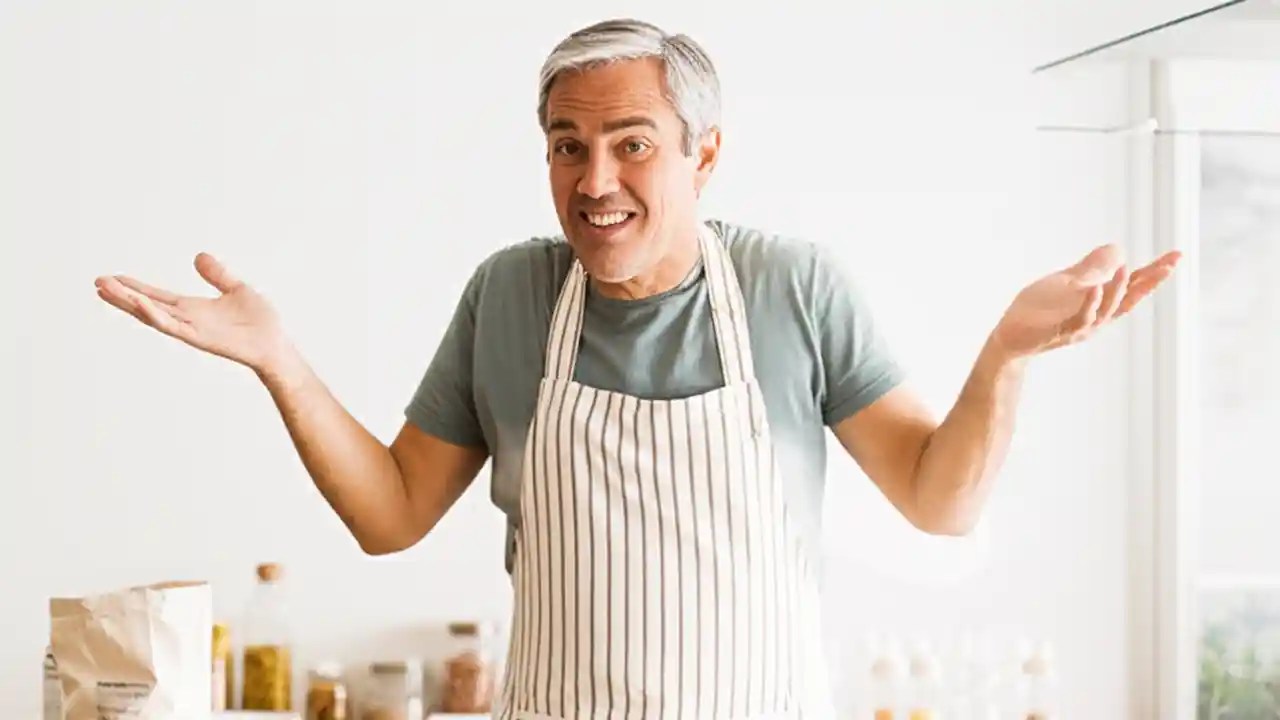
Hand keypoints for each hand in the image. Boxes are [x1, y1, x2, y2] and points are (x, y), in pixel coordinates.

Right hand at [94, 253, 295, 373]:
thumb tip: (199, 256)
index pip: (156, 295)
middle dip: (122, 296)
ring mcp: (191, 329)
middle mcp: (187, 319)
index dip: (134, 287)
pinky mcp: (200, 338)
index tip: (111, 278)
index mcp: (193, 308)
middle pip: (147, 305)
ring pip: (153, 315)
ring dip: (130, 303)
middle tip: (97, 282)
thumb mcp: (236, 288)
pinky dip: (155, 316)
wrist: (276, 344)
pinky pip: (172, 326)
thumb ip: (217, 275)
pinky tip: (139, 304)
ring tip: (107, 289)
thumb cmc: (260, 321)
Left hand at [991, 243, 1181, 359]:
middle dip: (1151, 281)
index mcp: (1100, 303)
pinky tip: (1094, 287)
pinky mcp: (1061, 331)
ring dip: (1116, 288)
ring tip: (1125, 268)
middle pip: (1129, 298)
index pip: (1132, 285)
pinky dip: (1088, 302)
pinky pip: (1079, 318)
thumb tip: (1119, 250)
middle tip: (1172, 263)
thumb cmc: (1038, 309)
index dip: (1154, 272)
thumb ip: (1090, 269)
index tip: (1177, 256)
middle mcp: (1098, 317)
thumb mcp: (1066, 283)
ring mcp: (1082, 326)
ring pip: (1106, 308)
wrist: (1010, 337)